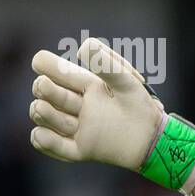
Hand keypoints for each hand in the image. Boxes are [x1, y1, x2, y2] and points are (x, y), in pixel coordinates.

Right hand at [28, 37, 162, 169]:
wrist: (152, 139)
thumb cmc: (141, 106)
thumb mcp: (126, 81)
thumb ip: (107, 63)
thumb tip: (83, 47)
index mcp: (84, 83)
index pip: (51, 68)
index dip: (46, 64)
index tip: (41, 63)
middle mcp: (74, 103)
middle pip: (43, 90)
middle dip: (44, 89)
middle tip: (54, 90)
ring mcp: (74, 126)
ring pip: (41, 115)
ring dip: (45, 114)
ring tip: (61, 117)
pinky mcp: (77, 148)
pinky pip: (46, 142)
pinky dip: (43, 140)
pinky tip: (44, 134)